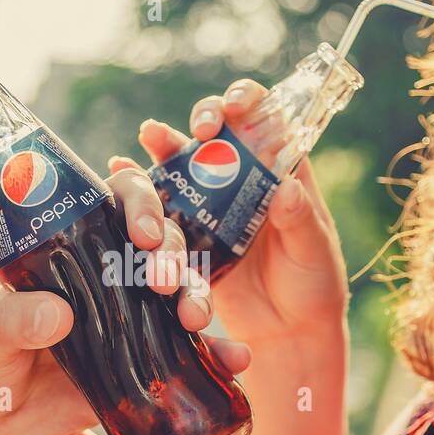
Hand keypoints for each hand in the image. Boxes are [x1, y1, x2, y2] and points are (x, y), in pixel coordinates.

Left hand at [0, 167, 250, 434]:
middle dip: (171, 253)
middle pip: (156, 243)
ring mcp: (129, 323)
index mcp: (64, 255)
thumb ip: (12, 322)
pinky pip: (188, 355)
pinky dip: (216, 354)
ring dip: (197, 296)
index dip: (136, 201)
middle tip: (161, 281)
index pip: (110, 205)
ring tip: (195, 318)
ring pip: (178, 292)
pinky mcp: (144, 368)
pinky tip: (234, 359)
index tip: (142, 230)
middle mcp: (103, 280)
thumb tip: (58, 314)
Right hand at [111, 81, 349, 347]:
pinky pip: (159, 212)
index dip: (243, 101)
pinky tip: (118, 170)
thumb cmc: (315, 282)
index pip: (259, 117)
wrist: (289, 332)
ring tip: (146, 150)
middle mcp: (238, 179)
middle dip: (196, 125)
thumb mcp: (315, 250)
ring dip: (162, 156)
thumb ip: (301, 220)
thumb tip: (288, 188)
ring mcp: (207, 207)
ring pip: (177, 170)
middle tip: (198, 133)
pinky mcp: (186, 239)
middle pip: (209, 136)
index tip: (233, 109)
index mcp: (276, 170)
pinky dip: (137, 191)